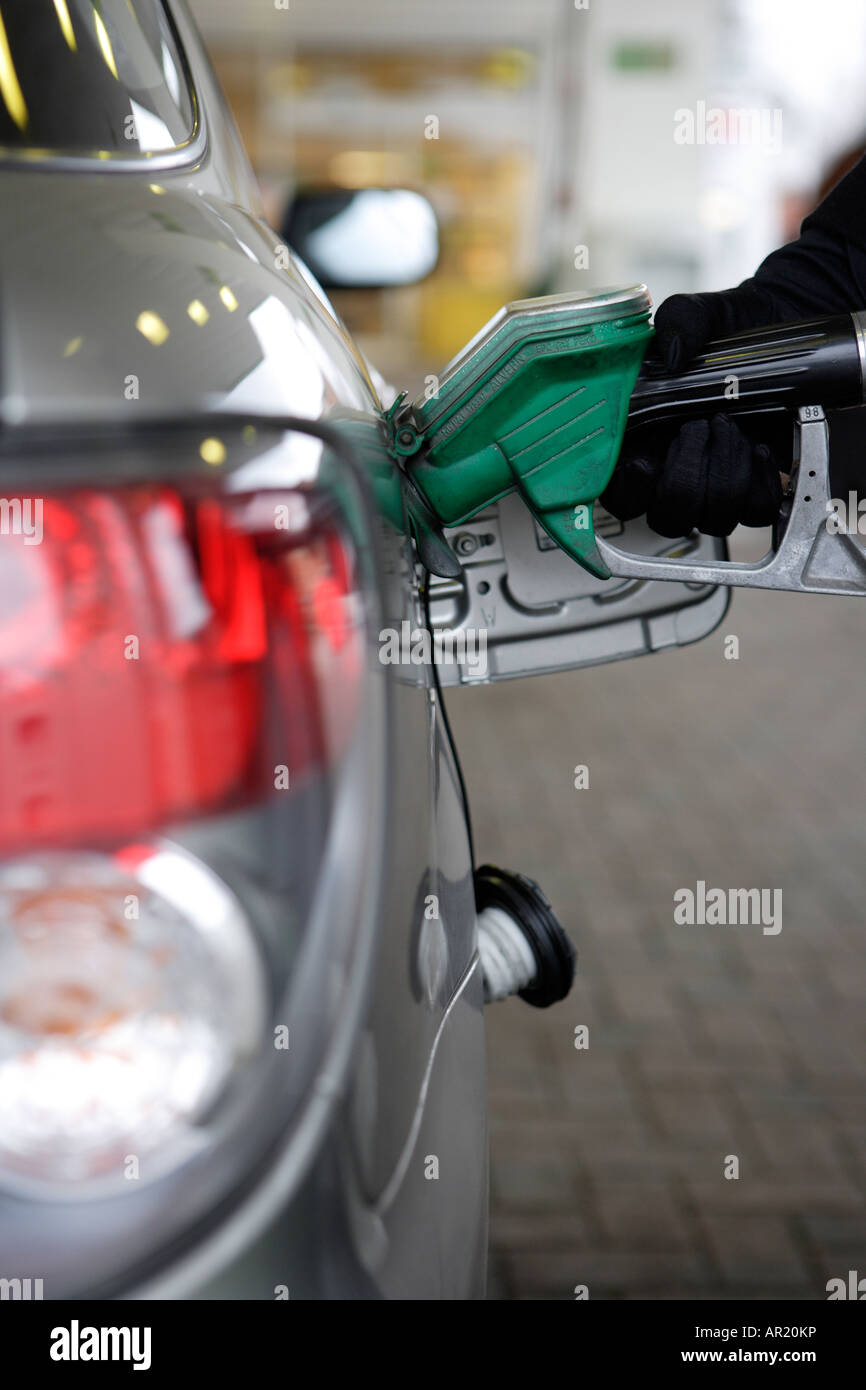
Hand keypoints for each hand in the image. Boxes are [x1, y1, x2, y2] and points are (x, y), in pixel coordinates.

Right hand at [602, 289, 785, 535]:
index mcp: (638, 441)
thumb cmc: (725, 328)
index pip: (616, 494)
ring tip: (734, 426)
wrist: (778, 326)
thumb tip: (673, 353)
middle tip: (701, 426)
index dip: (628, 488)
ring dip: (726, 475)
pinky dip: (759, 480)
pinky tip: (759, 446)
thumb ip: (677, 322)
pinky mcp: (752, 488)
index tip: (643, 459)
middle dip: (686, 477)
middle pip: (665, 518)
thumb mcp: (694, 314)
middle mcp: (671, 472)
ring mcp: (712, 486)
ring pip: (711, 519)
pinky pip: (754, 511)